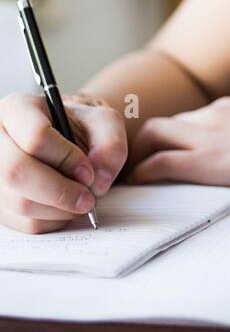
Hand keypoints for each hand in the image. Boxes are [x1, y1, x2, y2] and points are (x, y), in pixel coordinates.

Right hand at [0, 91, 127, 233]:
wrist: (64, 141)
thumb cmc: (79, 128)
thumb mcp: (103, 123)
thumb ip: (110, 145)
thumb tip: (98, 181)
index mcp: (18, 109)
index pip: (35, 137)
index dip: (67, 159)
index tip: (88, 171)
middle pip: (16, 172)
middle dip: (60, 192)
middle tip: (88, 199)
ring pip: (20, 202)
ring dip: (59, 210)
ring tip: (81, 200)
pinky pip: (23, 222)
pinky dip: (52, 221)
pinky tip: (65, 207)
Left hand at [124, 96, 229, 199]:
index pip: (185, 122)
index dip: (166, 142)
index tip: (158, 161)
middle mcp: (216, 114)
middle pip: (162, 124)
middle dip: (143, 147)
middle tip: (135, 174)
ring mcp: (212, 134)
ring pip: (153, 135)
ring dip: (138, 158)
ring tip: (131, 183)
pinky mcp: (211, 160)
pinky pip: (162, 161)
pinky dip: (145, 173)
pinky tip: (140, 188)